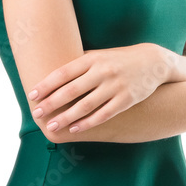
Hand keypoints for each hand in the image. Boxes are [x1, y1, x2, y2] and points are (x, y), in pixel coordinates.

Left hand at [28, 43, 171, 134]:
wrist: (153, 62)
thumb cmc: (118, 60)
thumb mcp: (98, 56)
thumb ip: (78, 65)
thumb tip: (51, 76)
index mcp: (92, 59)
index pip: (63, 73)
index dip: (46, 85)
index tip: (32, 95)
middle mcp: (102, 71)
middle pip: (71, 90)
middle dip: (51, 103)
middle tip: (36, 113)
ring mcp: (115, 86)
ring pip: (85, 105)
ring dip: (66, 117)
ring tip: (52, 125)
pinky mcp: (126, 100)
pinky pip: (103, 114)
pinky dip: (87, 123)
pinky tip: (75, 129)